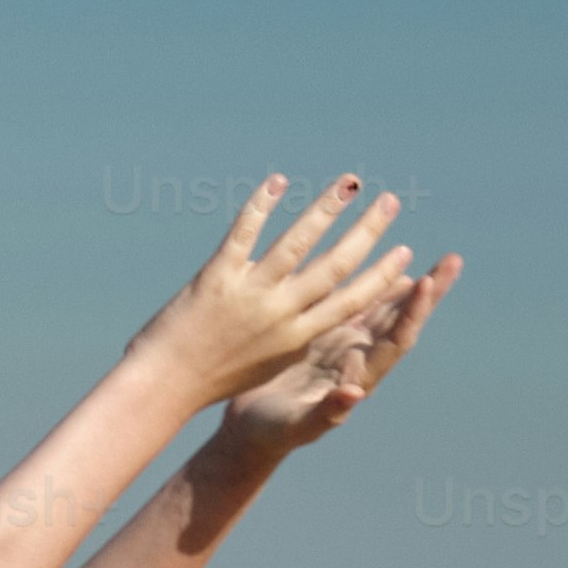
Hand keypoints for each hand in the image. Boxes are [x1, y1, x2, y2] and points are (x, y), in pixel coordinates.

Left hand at [128, 174, 428, 406]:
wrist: (163, 386)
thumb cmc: (215, 377)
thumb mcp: (268, 362)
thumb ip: (296, 333)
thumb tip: (320, 312)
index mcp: (297, 337)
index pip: (352, 301)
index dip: (381, 275)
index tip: (403, 252)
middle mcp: (280, 314)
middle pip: (336, 266)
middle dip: (368, 231)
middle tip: (390, 201)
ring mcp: (249, 294)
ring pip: (297, 243)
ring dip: (327, 208)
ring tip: (350, 183)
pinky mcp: (216, 278)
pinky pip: (244, 233)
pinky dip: (261, 204)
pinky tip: (278, 181)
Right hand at [207, 256, 459, 463]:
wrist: (250, 429)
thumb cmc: (271, 432)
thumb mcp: (296, 425)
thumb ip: (325, 412)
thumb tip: (354, 395)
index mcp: (359, 378)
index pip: (394, 342)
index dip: (411, 313)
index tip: (425, 282)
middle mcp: (360, 358)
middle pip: (401, 320)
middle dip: (429, 292)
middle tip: (454, 261)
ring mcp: (345, 345)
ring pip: (384, 309)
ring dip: (409, 285)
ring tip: (437, 259)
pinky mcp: (325, 336)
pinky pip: (353, 305)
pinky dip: (370, 283)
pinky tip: (384, 263)